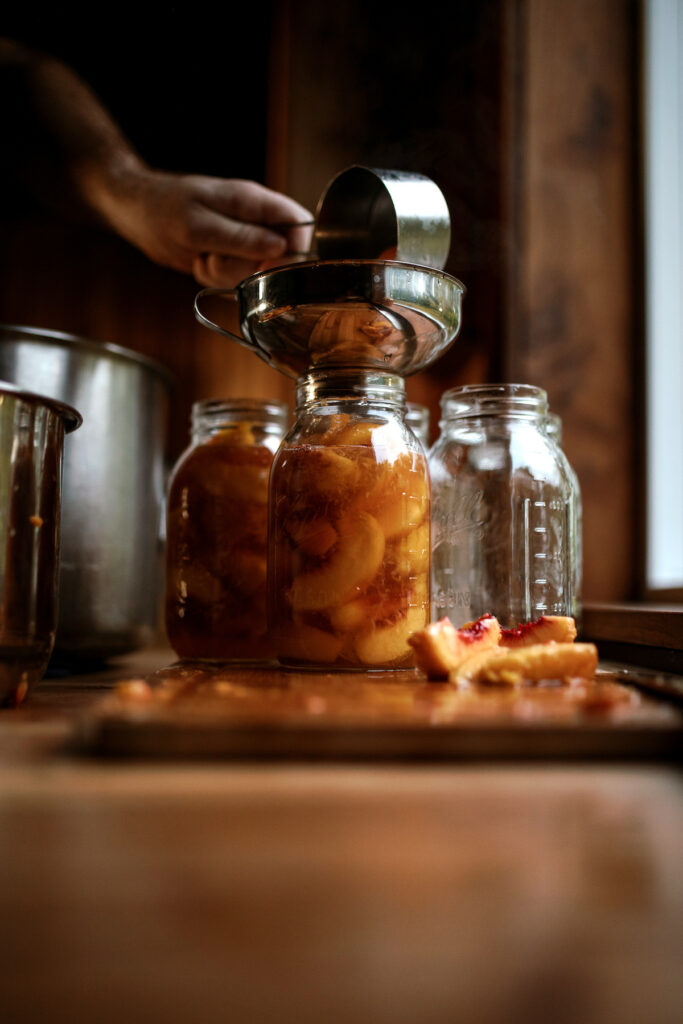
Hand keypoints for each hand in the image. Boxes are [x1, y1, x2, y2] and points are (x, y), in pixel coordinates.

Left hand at [86, 163, 313, 285]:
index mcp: (254, 201)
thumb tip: (281, 247)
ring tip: (205, 258)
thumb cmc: (162, 209)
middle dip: (251, 268)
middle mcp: (255, 219)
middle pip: (281, 256)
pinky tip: (201, 262)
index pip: (301, 225)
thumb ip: (241, 237)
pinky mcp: (231, 252)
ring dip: (229, 274)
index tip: (268, 266)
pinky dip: (218, 276)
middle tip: (220, 258)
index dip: (295, 251)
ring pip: (258, 271)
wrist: (135, 211)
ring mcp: (244, 237)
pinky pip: (238, 276)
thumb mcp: (200, 226)